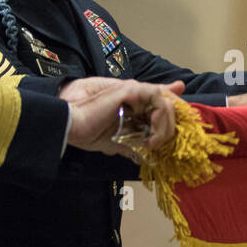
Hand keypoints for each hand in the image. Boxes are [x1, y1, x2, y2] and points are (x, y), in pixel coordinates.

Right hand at [62, 78, 184, 156]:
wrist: (74, 127)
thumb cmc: (92, 133)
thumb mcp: (122, 140)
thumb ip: (137, 142)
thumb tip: (146, 156)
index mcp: (135, 103)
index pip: (164, 106)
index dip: (173, 120)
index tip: (171, 139)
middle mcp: (137, 94)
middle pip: (170, 105)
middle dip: (170, 127)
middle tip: (158, 145)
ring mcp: (134, 90)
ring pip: (167, 104)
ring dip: (165, 128)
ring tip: (152, 143)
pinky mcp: (131, 90)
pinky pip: (159, 102)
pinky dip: (160, 122)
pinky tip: (150, 138)